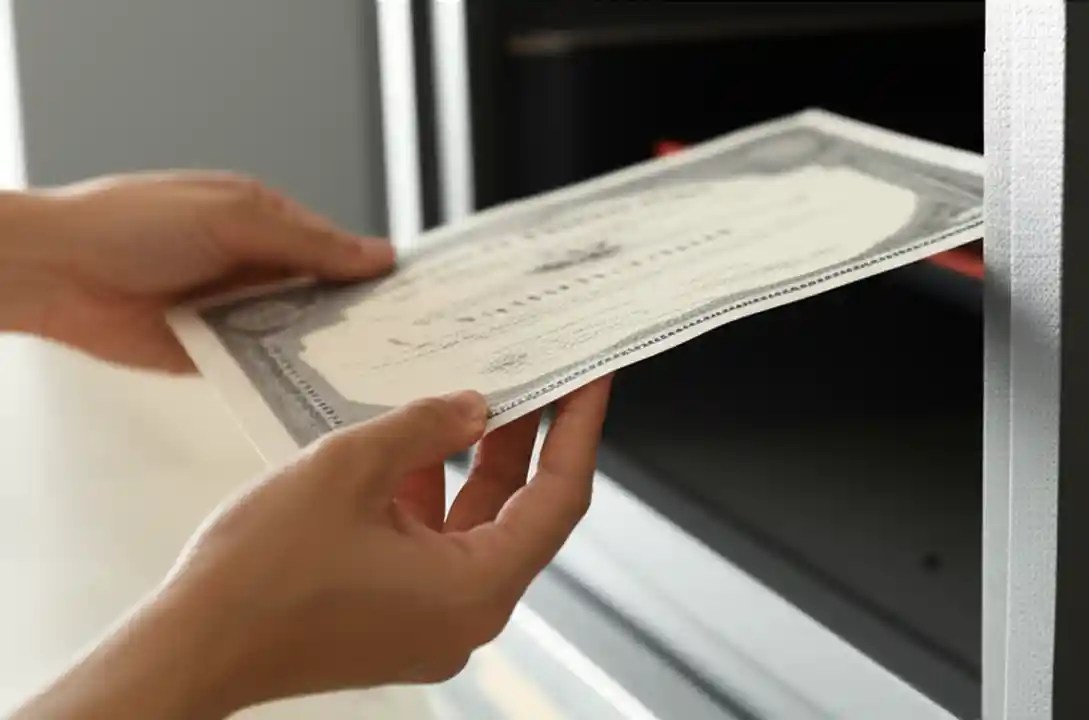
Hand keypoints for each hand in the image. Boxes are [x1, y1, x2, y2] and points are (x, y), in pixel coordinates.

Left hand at [0, 172, 393, 370]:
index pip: (337, 248)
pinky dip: (289, 378)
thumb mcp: (234, 217)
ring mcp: (236, 312)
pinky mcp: (215, 354)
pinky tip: (326, 392)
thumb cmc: (134, 223)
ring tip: (382, 374)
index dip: (376, 271)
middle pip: (325, 296)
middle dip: (362, 317)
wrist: (56, 271)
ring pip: (299, 335)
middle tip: (415, 343)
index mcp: (266, 222)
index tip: (421, 296)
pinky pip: (264, 368)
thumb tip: (378, 255)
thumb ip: (308, 242)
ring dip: (329, 350)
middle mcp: (256, 267)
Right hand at [9, 378, 611, 719]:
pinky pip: (436, 545)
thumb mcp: (348, 469)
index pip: (558, 498)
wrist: (189, 647)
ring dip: (476, 462)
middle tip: (540, 374)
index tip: (592, 382)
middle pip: (522, 511)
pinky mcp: (400, 618)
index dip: (579, 432)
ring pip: (477, 525)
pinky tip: (417, 442)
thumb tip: (476, 407)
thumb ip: (425, 427)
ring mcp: (433, 621)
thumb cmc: (257, 576)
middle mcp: (466, 615)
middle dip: (528, 439)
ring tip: (479, 394)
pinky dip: (433, 494)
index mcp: (474, 590)